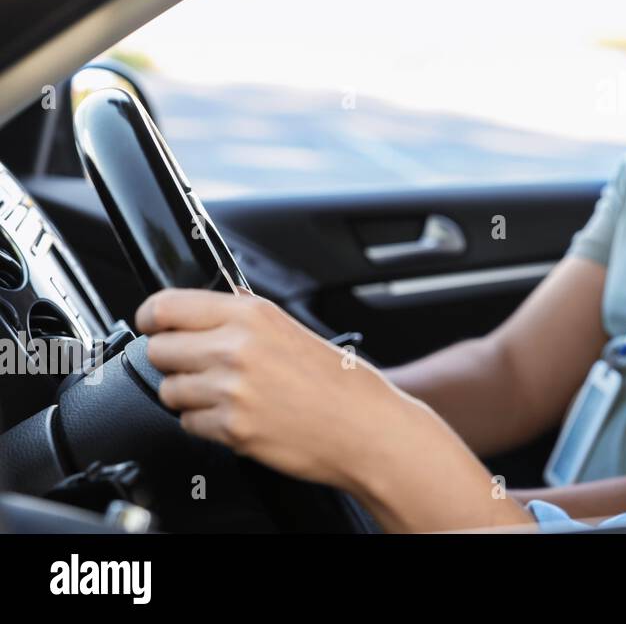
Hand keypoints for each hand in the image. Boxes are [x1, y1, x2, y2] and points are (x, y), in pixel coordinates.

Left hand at [135, 288, 412, 493]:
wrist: (365, 427)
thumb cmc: (339, 382)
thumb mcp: (289, 329)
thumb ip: (241, 320)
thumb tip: (196, 316)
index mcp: (250, 314)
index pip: (166, 306)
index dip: (152, 318)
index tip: (154, 326)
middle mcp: (235, 347)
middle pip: (158, 350)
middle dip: (173, 361)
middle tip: (200, 367)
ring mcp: (230, 390)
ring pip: (169, 391)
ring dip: (190, 396)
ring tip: (228, 396)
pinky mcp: (230, 428)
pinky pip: (188, 424)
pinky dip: (206, 425)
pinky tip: (238, 417)